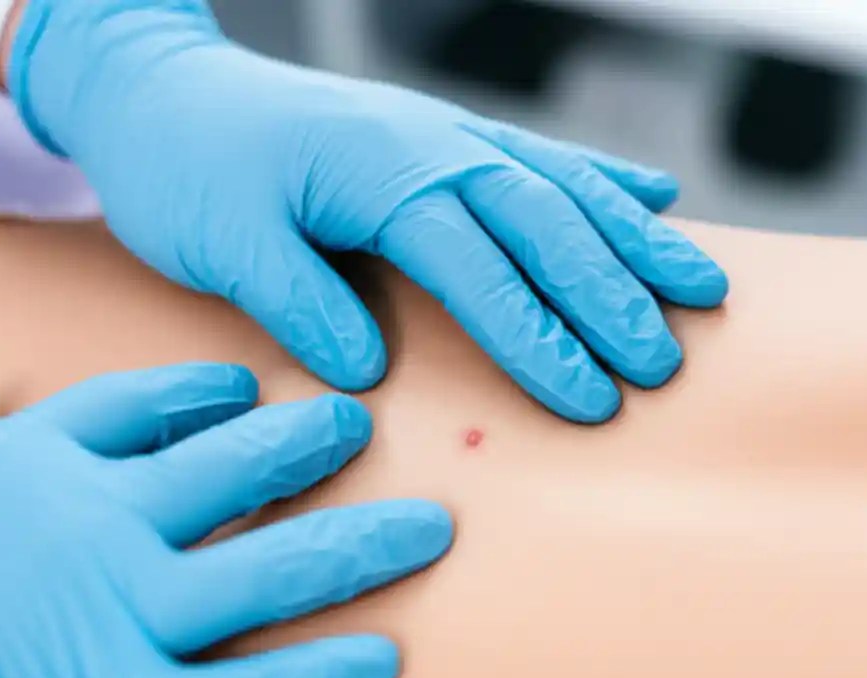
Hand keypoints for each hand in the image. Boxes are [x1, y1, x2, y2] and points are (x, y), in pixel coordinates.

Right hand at [0, 365, 452, 677]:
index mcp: (31, 467)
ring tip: (425, 534)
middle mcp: (91, 533)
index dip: (207, 393)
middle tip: (363, 434)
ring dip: (356, 553)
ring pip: (268, 577)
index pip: (143, 406)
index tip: (251, 388)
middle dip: (310, 449)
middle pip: (234, 474)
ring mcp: (115, 627)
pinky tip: (375, 661)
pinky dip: (316, 677)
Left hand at [3, 0, 728, 422]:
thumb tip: (371, 370)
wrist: (161, 88)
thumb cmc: (184, 167)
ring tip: (704, 290)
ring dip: (635, 240)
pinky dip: (604, 177)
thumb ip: (297, 300)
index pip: (476, 263)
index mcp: (381, 172)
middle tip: (664, 366)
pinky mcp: (442, 135)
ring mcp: (444, 132)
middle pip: (543, 223)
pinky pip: (541, 154)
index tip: (587, 399)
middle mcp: (431, 143)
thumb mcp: (219, 240)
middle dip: (610, 297)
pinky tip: (655, 195)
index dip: (536, 335)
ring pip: (564, 185)